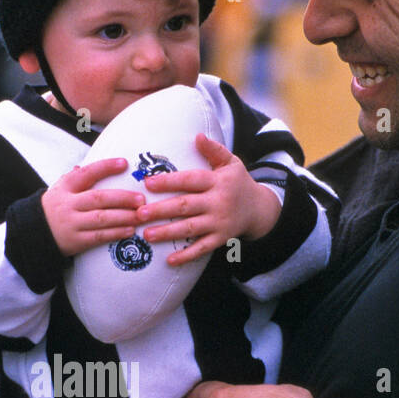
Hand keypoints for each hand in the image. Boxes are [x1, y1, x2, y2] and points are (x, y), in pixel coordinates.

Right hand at [41, 158, 142, 256]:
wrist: (34, 234)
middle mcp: (69, 204)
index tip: (124, 163)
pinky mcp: (76, 241)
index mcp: (66, 187)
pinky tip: (129, 230)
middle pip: (98, 198)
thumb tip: (104, 166)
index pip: (87, 173)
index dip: (105, 167)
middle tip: (141, 199)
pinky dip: (115, 233)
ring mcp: (72, 223)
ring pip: (101, 219)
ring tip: (140, 215)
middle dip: (122, 198)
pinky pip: (98, 237)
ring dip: (124, 217)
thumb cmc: (55, 208)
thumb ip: (79, 178)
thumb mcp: (61, 189)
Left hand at [137, 133, 281, 265]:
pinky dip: (187, 256)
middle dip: (161, 210)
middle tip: (139, 214)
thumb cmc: (237, 183)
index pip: (191, 180)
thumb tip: (197, 135)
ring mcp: (219, 222)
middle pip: (185, 206)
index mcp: (217, 181)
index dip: (169, 182)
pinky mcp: (220, 239)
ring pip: (190, 228)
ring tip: (147, 235)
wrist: (259, 209)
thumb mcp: (231, 162)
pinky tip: (170, 261)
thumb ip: (213, 150)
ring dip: (167, 232)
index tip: (148, 183)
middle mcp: (218, 202)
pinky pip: (202, 249)